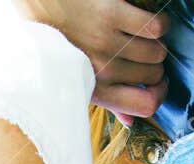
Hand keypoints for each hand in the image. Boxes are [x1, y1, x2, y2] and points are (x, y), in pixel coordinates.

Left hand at [14, 0, 169, 118]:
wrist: (34, 1)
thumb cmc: (55, 41)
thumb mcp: (74, 78)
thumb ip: (105, 98)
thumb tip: (131, 121)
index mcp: (94, 90)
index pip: (144, 107)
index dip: (158, 96)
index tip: (158, 84)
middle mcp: (101, 71)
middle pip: (154, 76)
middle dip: (154, 64)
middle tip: (142, 52)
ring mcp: (106, 42)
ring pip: (157, 52)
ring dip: (155, 43)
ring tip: (140, 35)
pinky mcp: (111, 14)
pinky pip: (156, 27)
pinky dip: (157, 22)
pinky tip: (142, 19)